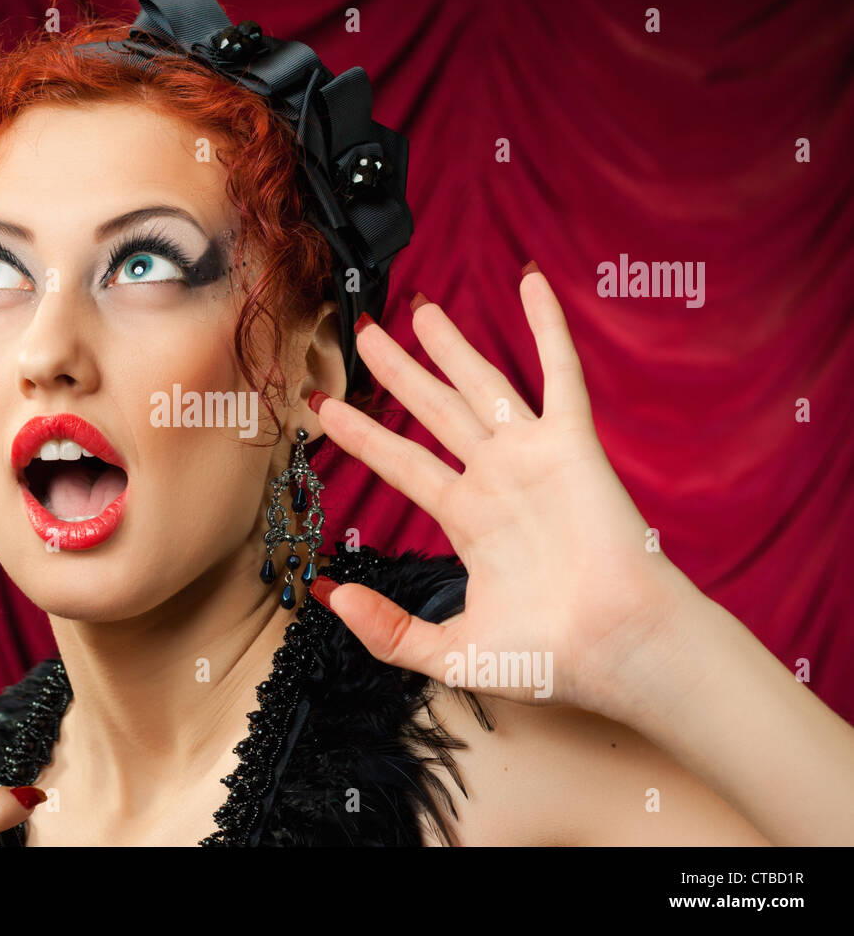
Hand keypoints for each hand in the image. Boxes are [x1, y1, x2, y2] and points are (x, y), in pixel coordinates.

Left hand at [310, 264, 693, 718]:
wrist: (616, 650)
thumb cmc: (549, 656)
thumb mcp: (449, 653)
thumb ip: (387, 629)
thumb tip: (329, 595)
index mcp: (469, 519)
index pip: (401, 462)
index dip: (361, 434)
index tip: (323, 406)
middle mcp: (495, 479)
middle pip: (432, 409)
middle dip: (397, 371)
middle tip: (363, 333)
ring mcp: (532, 456)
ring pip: (480, 384)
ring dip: (450, 344)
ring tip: (419, 306)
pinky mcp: (573, 443)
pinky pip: (559, 373)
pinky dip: (546, 327)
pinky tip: (530, 283)